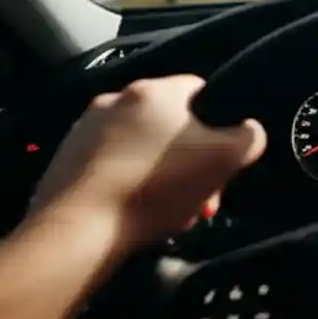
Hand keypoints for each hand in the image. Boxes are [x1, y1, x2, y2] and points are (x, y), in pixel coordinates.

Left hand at [28, 75, 265, 252]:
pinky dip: (130, 182)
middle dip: (192, 161)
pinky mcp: (67, 157)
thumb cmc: (156, 188)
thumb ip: (248, 137)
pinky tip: (137, 211)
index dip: (220, 125)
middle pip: (171, 125)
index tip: (221, 160)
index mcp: (154, 90)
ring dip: (162, 175)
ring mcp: (86, 127)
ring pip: (142, 146)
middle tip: (200, 197)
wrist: (81, 227)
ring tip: (170, 211)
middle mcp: (116, 98)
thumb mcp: (224, 160)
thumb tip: (250, 129)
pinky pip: (112, 164)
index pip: (201, 90)